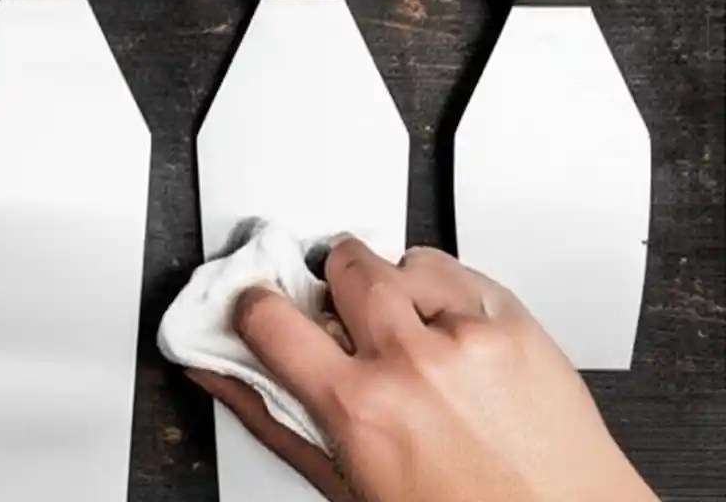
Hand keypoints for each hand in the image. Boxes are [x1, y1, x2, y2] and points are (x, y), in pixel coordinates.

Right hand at [188, 237, 656, 501]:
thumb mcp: (345, 485)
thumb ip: (275, 420)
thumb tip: (221, 376)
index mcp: (359, 407)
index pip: (270, 317)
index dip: (253, 306)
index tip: (258, 307)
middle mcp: (413, 361)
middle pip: (343, 265)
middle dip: (332, 284)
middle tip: (341, 317)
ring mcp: (470, 335)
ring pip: (402, 259)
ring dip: (392, 284)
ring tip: (404, 330)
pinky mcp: (517, 323)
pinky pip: (461, 270)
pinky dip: (443, 289)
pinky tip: (447, 331)